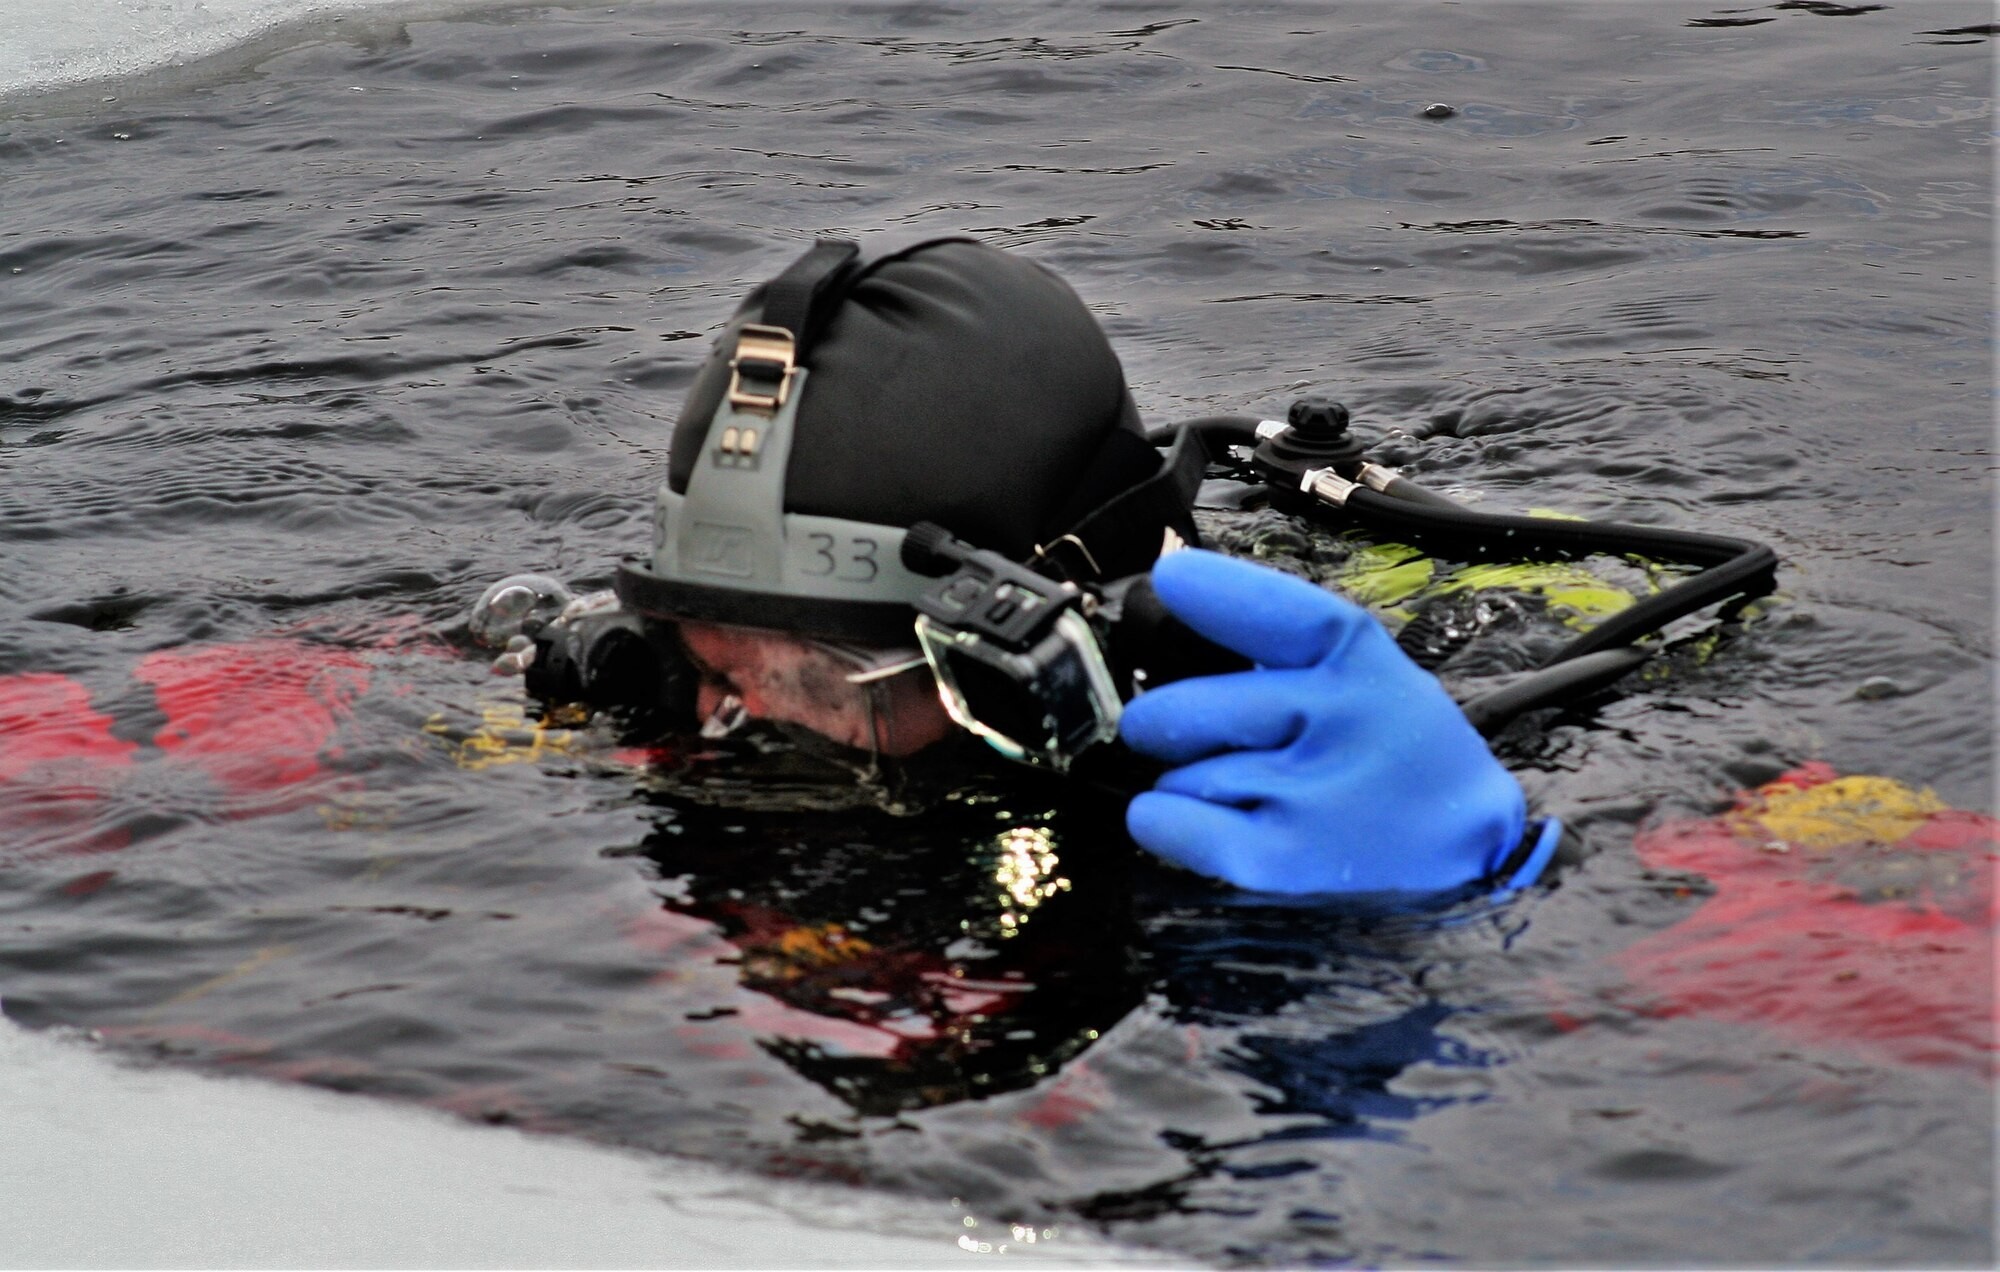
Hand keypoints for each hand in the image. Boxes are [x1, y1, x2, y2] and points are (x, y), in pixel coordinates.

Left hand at [1119, 550, 1529, 894]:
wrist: (1471, 846)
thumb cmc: (1397, 750)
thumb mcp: (1370, 674)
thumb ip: (1287, 649)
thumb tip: (1175, 610)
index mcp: (1357, 659)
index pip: (1273, 611)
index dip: (1213, 592)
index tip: (1170, 579)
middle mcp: (1334, 718)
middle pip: (1189, 707)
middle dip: (1160, 721)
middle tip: (1165, 731)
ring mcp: (1308, 792)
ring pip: (1179, 773)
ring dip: (1181, 782)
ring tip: (1230, 790)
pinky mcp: (1284, 859)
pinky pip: (1175, 825)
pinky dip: (1160, 821)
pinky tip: (1178, 819)